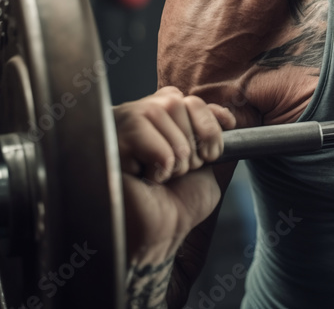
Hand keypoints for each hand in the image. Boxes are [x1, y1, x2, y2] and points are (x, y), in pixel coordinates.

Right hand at [114, 86, 236, 260]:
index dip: (208, 124)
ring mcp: (118, 128)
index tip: (212, 151)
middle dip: (192, 143)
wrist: (163, 233)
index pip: (190, 99)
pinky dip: (159, 162)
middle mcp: (135, 116)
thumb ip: (213, 130)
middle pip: (176, 102)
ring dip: (176, 155)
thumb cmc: (179, 201)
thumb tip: (225, 115)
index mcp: (160, 117)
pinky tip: (146, 178)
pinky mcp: (109, 145)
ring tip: (163, 176)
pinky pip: (146, 134)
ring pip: (160, 113)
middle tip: (181, 171)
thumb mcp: (206, 158)